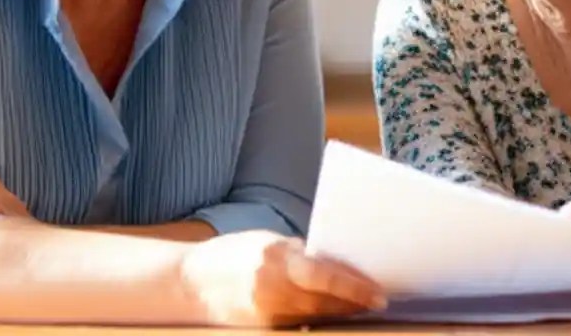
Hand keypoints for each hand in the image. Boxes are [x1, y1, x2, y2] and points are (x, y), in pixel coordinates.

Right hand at [179, 230, 386, 326]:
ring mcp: (264, 315)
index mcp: (274, 260)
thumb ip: (303, 256)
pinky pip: (297, 328)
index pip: (324, 278)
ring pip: (314, 319)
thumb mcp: (270, 244)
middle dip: (353, 304)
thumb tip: (341, 266)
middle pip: (324, 303)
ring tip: (359, 307)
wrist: (191, 283)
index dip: (355, 289)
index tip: (379, 295)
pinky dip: (316, 322)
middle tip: (377, 301)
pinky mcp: (260, 331)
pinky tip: (331, 317)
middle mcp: (269, 289)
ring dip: (339, 314)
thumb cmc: (234, 255)